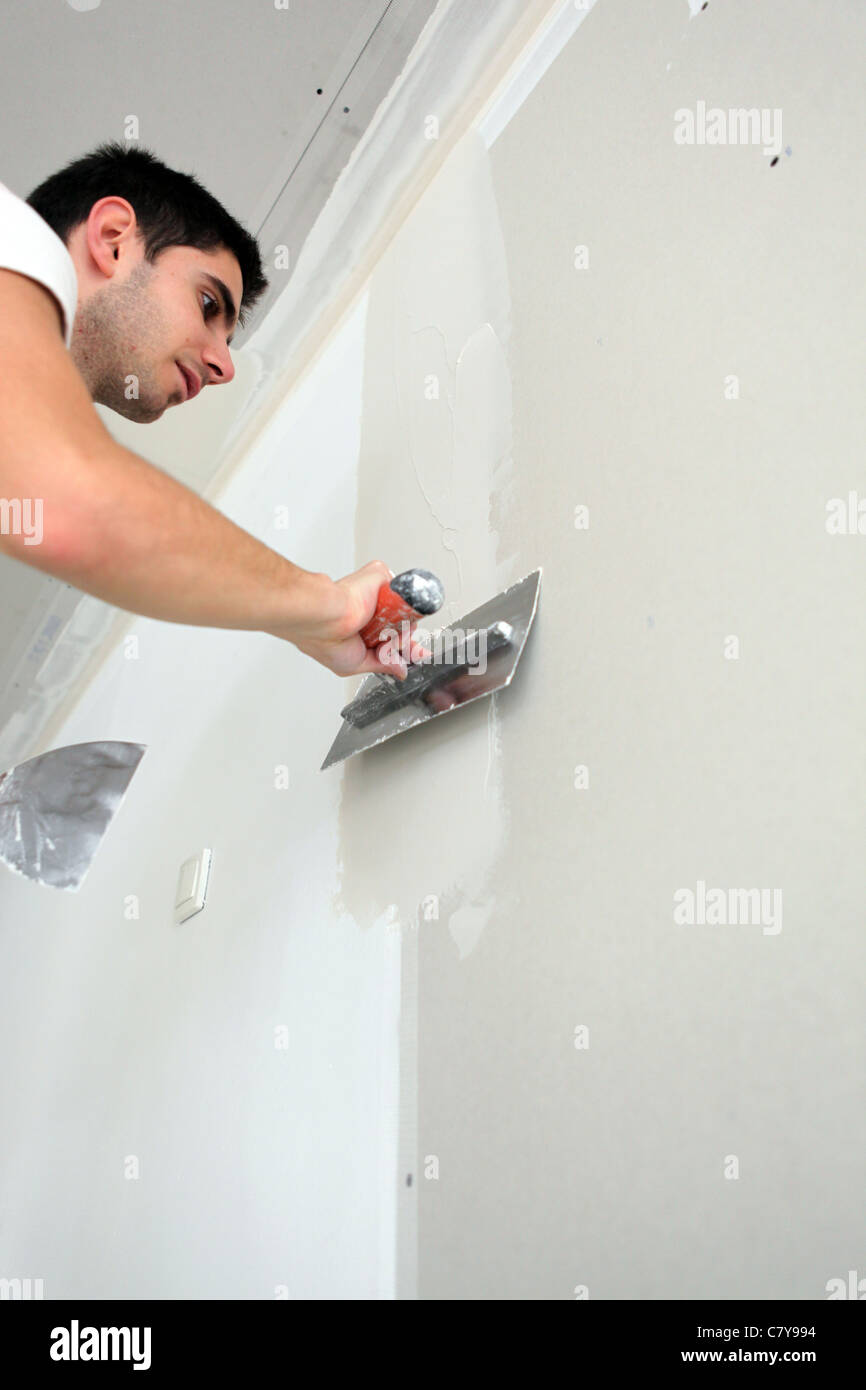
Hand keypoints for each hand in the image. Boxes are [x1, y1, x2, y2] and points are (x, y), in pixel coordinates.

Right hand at [289, 561, 430, 678]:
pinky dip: (398, 608)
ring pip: (405, 612)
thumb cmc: (324, 638)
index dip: (406, 647)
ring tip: (380, 633)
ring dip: (401, 628)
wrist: (325, 617)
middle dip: (405, 640)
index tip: (418, 653)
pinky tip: (385, 616)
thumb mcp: (355, 664)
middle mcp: (369, 611)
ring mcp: (374, 593)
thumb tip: (401, 671)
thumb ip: (382, 664)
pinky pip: (401, 592)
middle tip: (389, 645)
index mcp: (360, 629)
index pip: (392, 637)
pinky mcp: (379, 576)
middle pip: (403, 625)